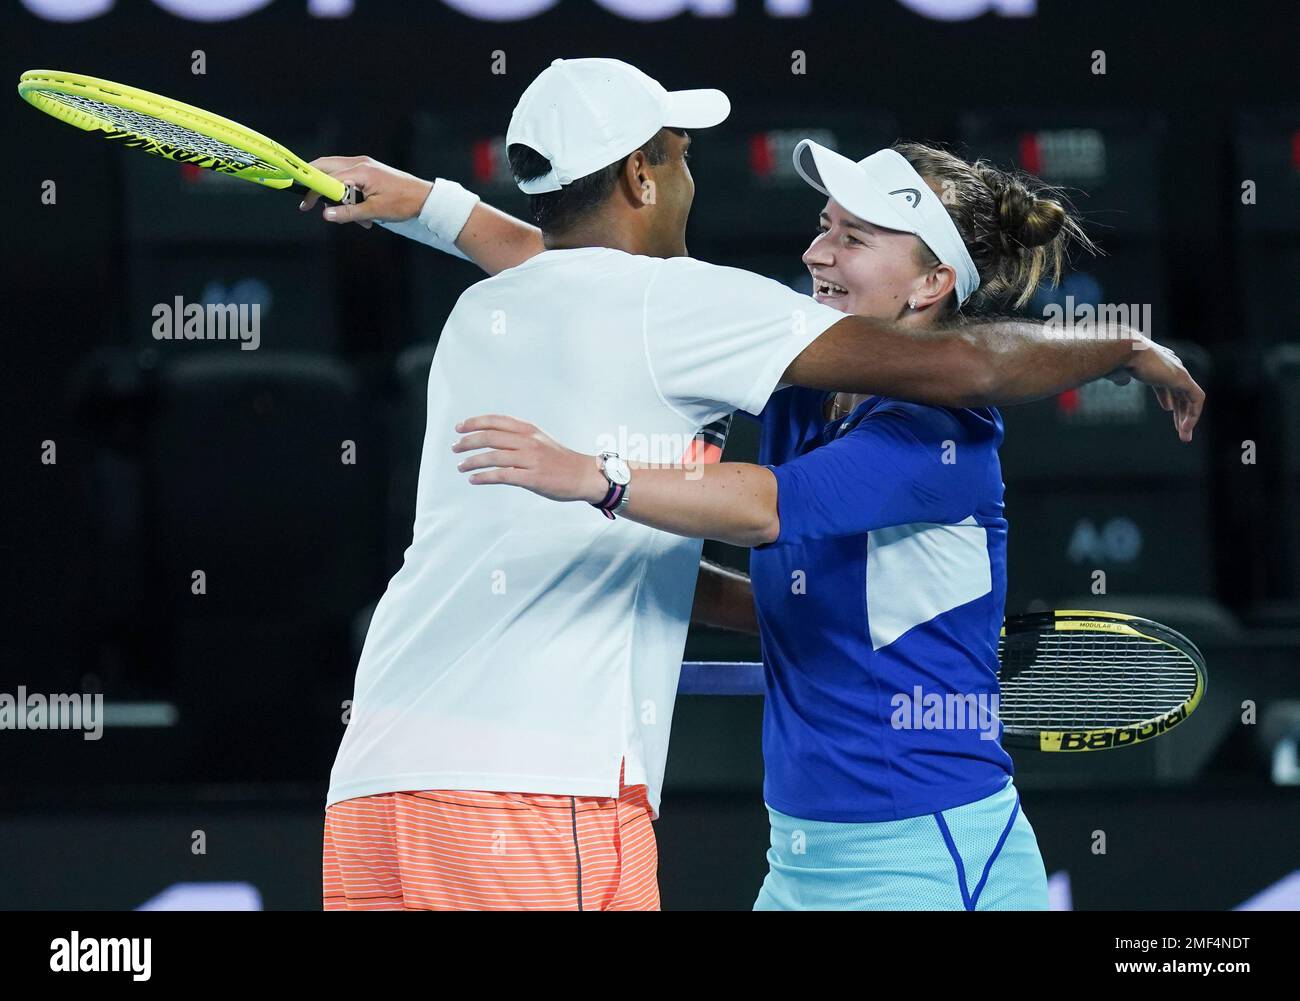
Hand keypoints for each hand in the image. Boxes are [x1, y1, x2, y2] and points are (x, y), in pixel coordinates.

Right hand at [298, 156, 433, 229]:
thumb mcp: (374, 212)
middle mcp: (360, 162)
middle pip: (326, 166)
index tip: (306, 205)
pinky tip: (363, 214)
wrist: (424, 198)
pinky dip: (349, 194)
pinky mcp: (369, 170)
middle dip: (316, 184)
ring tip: (356, 218)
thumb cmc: (403, 203)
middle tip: (309, 202)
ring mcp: (365, 164)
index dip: (314, 192)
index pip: (328, 178)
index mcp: (360, 170)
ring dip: (337, 194)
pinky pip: (350, 178)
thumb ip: (348, 213)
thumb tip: (326, 215)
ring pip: (337, 173)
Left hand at [452, 415, 608, 503]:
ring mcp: (530, 460)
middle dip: (468, 441)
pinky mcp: (532, 478)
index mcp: (529, 430)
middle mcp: (528, 442)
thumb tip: (493, 439)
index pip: (496, 421)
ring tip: (460, 466)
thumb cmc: (560, 460)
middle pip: (490, 437)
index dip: (475, 422)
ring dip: (472, 461)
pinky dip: (484, 476)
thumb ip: (519, 437)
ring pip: (493, 457)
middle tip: (455, 448)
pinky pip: (502, 475)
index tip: (460, 427)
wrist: (583, 475)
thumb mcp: (540, 440)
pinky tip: (474, 479)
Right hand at [1118, 336, 1204, 441]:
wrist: (1123, 350)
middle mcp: (1171, 365)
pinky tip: (1186, 427)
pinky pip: (1196, 399)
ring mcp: (1178, 371)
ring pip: (1190, 398)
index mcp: (1157, 362)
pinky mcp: (1183, 378)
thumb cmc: (1114, 358)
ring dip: (1188, 418)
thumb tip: (1122, 381)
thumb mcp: (1116, 369)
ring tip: (1184, 435)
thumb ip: (1120, 375)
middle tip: (1180, 430)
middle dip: (1180, 412)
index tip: (1167, 409)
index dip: (1168, 396)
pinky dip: (1193, 414)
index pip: (1168, 381)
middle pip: (1180, 392)